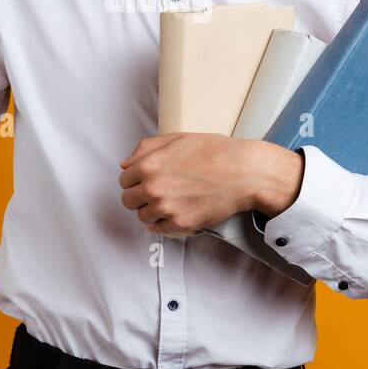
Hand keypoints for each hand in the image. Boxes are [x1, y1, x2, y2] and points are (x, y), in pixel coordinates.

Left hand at [118, 133, 296, 237]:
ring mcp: (166, 208)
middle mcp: (153, 188)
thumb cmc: (216, 152)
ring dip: (152, 211)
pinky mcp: (180, 224)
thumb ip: (146, 149)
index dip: (135, 179)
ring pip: (142, 217)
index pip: (124, 180)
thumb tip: (126, 163)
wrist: (243, 172)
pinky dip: (164, 224)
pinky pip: (159, 230)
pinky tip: (174, 214)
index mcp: (149, 165)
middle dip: (139, 197)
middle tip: (156, 192)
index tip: (145, 180)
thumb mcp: (178, 138)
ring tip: (169, 202)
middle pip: (128, 201)